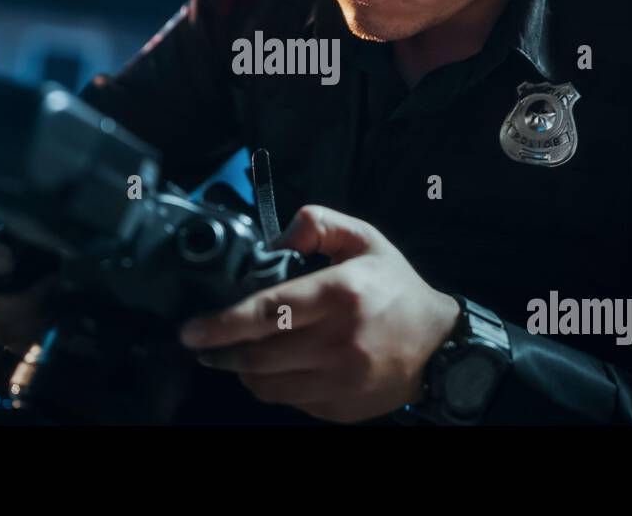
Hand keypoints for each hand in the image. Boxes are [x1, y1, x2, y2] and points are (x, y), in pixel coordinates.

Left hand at [178, 205, 459, 422]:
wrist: (440, 348)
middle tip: (205, 343)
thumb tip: (279, 234)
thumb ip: (320, 223)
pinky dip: (273, 386)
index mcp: (341, 295)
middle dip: (222, 351)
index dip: (222, 324)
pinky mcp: (340, 407)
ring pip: (266, 385)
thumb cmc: (396, 289)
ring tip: (240, 353)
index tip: (191, 331)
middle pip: (258, 356)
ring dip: (243, 371)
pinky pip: (289, 402)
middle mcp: (339, 342)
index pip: (269, 312)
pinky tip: (277, 368)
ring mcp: (340, 381)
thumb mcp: (366, 240)